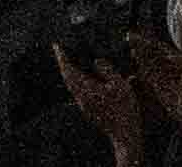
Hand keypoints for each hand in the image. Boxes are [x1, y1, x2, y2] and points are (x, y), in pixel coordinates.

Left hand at [53, 39, 157, 166]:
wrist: (125, 135)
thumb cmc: (124, 109)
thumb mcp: (120, 85)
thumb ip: (107, 71)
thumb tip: (96, 61)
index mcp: (87, 91)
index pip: (69, 71)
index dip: (62, 57)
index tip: (56, 45)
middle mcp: (81, 99)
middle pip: (68, 78)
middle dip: (64, 64)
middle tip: (61, 51)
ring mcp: (84, 107)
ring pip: (73, 86)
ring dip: (71, 73)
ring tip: (71, 62)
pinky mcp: (89, 112)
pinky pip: (79, 93)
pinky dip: (78, 82)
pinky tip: (85, 79)